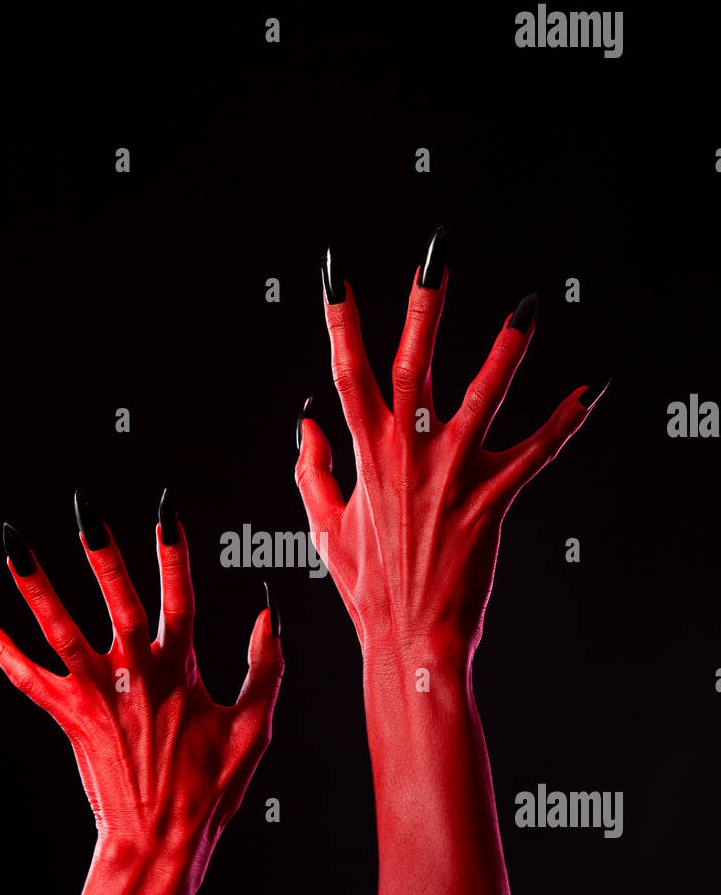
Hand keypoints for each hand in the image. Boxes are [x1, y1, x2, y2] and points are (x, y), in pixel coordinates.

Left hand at [0, 489, 283, 891]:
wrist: (160, 842)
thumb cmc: (210, 789)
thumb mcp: (254, 726)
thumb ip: (265, 666)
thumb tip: (268, 614)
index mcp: (181, 669)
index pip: (180, 595)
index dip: (174, 550)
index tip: (166, 507)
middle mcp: (135, 674)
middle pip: (117, 600)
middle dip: (101, 552)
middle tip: (85, 511)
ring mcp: (96, 695)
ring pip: (59, 629)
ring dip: (35, 585)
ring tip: (12, 546)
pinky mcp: (68, 718)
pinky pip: (26, 677)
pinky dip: (0, 648)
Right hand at [295, 232, 609, 661]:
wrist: (410, 640)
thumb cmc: (368, 589)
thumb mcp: (326, 528)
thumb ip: (312, 472)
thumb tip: (305, 425)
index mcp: (364, 456)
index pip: (346, 372)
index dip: (339, 319)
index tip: (334, 272)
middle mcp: (406, 455)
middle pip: (413, 364)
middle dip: (424, 305)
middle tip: (436, 255)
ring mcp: (451, 475)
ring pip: (482, 397)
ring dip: (507, 351)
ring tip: (529, 309)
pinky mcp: (491, 500)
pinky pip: (535, 453)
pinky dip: (564, 421)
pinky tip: (590, 391)